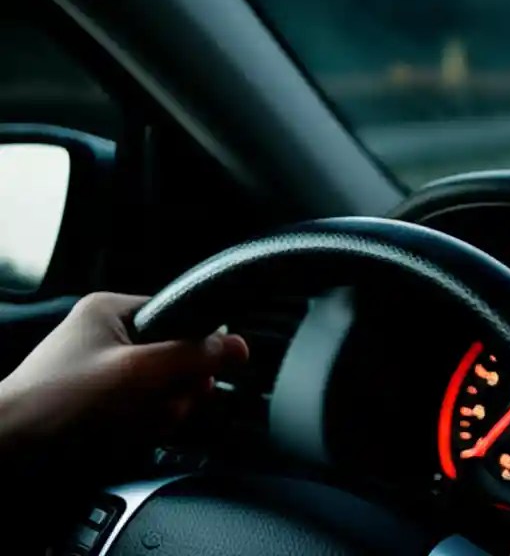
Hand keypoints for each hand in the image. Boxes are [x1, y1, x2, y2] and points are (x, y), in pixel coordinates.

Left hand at [0, 292, 249, 456]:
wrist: (10, 446)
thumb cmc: (60, 399)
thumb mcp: (135, 371)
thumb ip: (191, 356)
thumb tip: (240, 347)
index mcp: (114, 309)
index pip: (182, 316)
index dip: (197, 346)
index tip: (201, 370)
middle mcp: (114, 335)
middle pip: (180, 357)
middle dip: (177, 387)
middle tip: (159, 402)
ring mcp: (110, 371)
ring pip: (167, 388)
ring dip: (162, 410)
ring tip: (134, 420)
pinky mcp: (107, 403)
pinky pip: (149, 409)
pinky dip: (146, 423)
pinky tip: (128, 431)